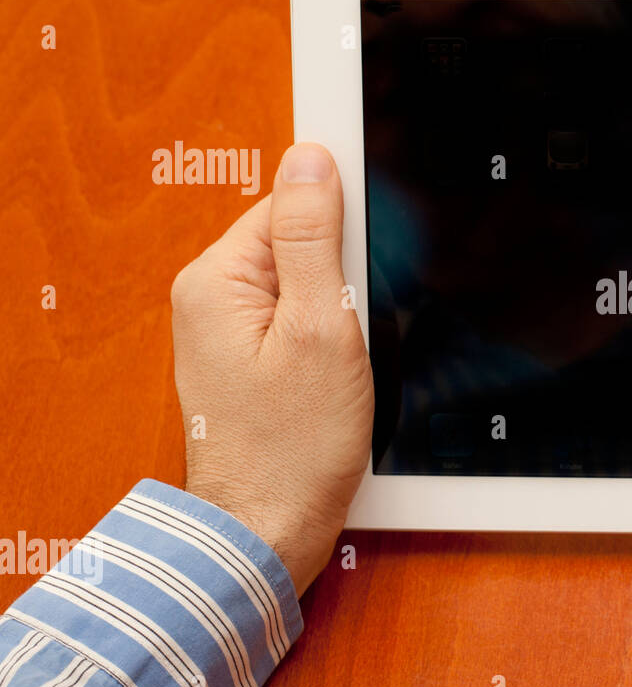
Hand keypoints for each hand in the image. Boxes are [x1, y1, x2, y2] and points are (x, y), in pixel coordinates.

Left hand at [170, 142, 373, 595]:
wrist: (271, 528)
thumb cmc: (293, 447)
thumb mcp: (320, 327)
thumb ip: (314, 236)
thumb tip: (309, 159)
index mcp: (216, 279)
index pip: (289, 205)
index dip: (344, 231)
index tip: (366, 268)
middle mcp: (210, 300)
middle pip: (298, 244)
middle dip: (342, 279)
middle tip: (352, 332)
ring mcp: (226, 333)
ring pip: (305, 286)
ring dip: (338, 315)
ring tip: (340, 365)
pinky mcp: (247, 361)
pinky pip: (298, 322)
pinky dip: (328, 341)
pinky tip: (334, 378)